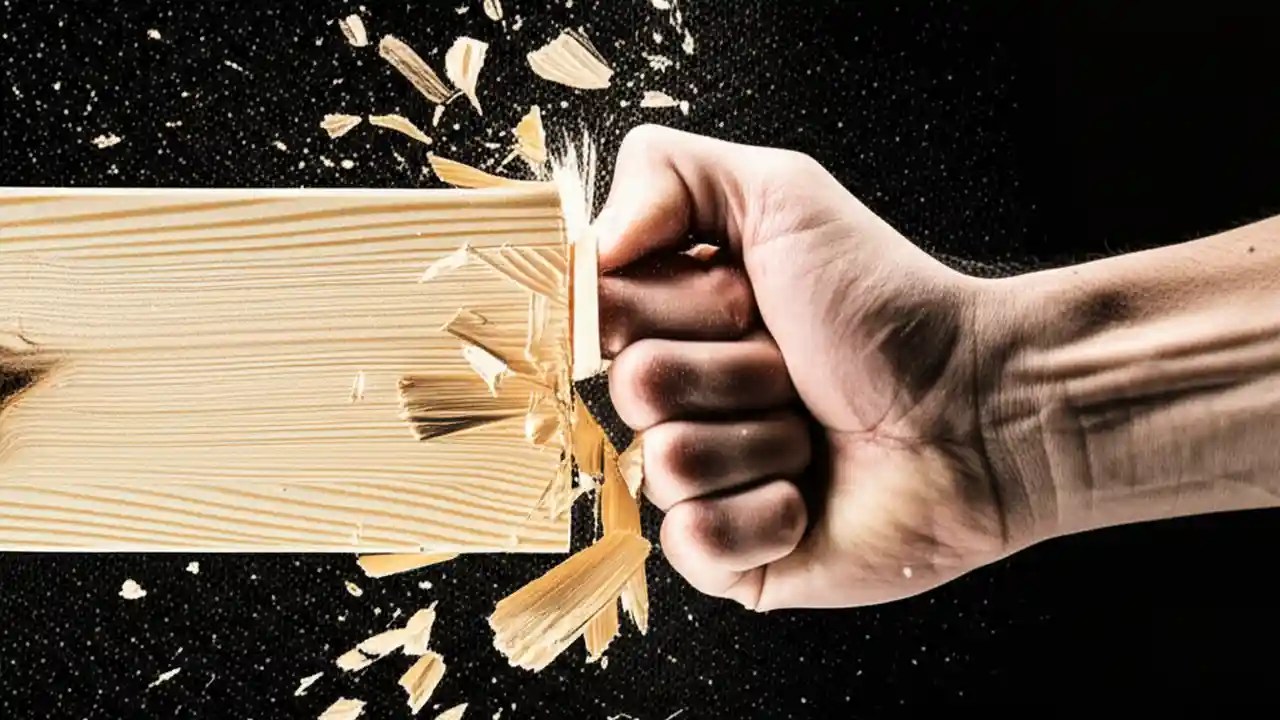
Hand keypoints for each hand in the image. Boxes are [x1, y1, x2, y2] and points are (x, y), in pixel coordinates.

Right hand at [595, 125, 1021, 610]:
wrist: (979, 409)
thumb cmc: (888, 305)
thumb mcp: (780, 192)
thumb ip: (664, 172)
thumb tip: (590, 246)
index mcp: (677, 320)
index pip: (602, 312)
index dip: (679, 303)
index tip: (750, 297)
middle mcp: (682, 398)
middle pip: (632, 386)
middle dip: (730, 369)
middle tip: (795, 367)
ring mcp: (702, 481)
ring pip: (666, 465)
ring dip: (761, 439)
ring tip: (815, 428)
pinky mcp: (730, 558)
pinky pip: (695, 540)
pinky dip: (767, 514)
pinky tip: (812, 496)